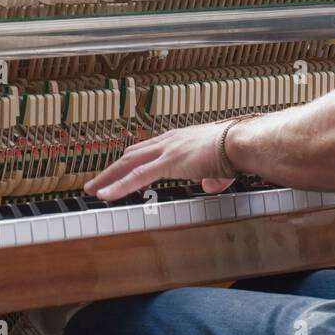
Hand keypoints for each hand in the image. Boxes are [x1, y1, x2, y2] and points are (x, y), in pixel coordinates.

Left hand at [84, 122, 236, 200]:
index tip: (119, 170)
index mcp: (178, 139)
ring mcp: (166, 150)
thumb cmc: (236, 151)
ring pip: (128, 164)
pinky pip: (136, 177)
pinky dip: (118, 186)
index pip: (147, 150)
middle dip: (112, 169)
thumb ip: (211, 176)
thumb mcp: (220, 167)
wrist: (240, 142)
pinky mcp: (168, 162)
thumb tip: (211, 185)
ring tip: (94, 190)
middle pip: (131, 155)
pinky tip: (105, 195)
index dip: (130, 161)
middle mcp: (168, 141)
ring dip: (109, 177)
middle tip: (97, 181)